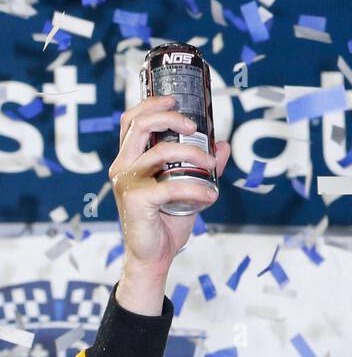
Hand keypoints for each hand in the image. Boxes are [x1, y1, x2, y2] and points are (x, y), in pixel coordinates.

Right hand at [109, 93, 230, 282]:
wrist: (155, 258)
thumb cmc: (166, 224)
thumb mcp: (188, 191)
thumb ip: (203, 168)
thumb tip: (223, 146)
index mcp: (130, 160)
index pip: (132, 121)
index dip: (151, 104)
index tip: (175, 98)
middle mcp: (123, 166)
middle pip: (139, 126)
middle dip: (169, 118)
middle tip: (194, 127)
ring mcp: (126, 182)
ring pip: (160, 153)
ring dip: (193, 155)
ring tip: (213, 166)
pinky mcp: (136, 199)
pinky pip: (171, 186)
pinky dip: (196, 188)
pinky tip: (211, 194)